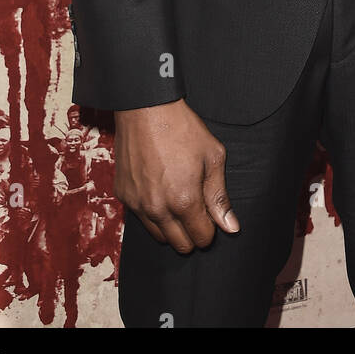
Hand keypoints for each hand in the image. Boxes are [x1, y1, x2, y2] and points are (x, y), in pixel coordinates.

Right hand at [113, 99, 238, 253]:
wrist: (146, 108)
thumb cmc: (182, 129)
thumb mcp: (212, 157)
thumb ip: (220, 196)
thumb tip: (230, 227)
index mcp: (184, 201)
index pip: (201, 238)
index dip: (210, 227)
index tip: (209, 212)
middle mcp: (158, 209)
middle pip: (180, 245)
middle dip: (192, 231)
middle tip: (196, 207)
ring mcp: (138, 204)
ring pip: (159, 236)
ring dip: (172, 226)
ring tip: (177, 198)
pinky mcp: (123, 195)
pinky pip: (141, 217)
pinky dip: (152, 211)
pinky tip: (159, 188)